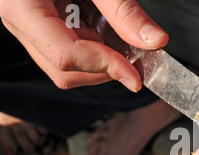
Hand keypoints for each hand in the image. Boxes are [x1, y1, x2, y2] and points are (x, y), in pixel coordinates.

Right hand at [0, 0, 167, 90]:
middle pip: (64, 69)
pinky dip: (93, 47)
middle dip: (104, 68)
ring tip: (117, 34)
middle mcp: (19, 20)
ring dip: (100, 59)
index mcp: (20, 4)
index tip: (135, 76)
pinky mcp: (39, 25)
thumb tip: (153, 39)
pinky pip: (67, 49)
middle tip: (135, 57)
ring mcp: (27, 25)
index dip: (105, 68)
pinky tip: (102, 28)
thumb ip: (123, 10)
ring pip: (65, 65)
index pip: (64, 55)